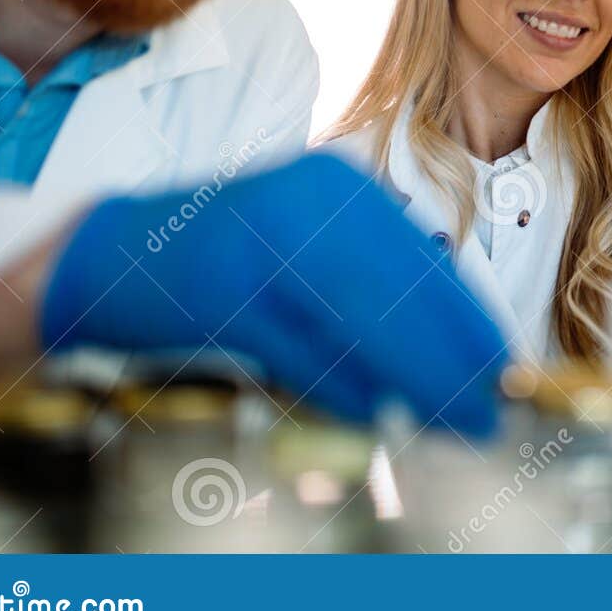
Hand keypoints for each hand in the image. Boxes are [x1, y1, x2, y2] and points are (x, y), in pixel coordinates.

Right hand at [40, 153, 506, 432]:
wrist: (106, 256)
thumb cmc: (226, 262)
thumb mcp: (309, 250)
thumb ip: (374, 285)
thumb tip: (456, 351)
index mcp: (340, 186)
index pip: (428, 260)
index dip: (471, 323)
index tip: (505, 371)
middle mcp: (310, 199)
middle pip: (405, 291)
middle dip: (453, 361)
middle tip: (489, 415)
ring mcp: (264, 239)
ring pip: (364, 320)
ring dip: (415, 379)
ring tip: (453, 424)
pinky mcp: (223, 289)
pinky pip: (302, 348)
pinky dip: (344, 386)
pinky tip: (379, 416)